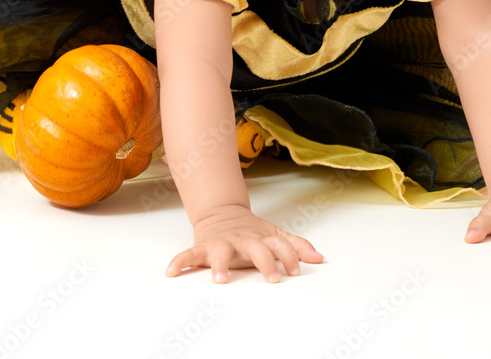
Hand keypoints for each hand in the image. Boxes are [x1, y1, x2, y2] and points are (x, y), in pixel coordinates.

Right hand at [165, 204, 323, 282]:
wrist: (222, 211)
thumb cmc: (251, 231)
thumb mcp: (275, 234)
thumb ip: (295, 246)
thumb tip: (319, 258)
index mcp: (261, 238)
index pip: (280, 245)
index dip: (289, 256)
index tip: (295, 271)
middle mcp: (243, 240)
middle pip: (256, 248)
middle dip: (264, 262)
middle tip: (272, 278)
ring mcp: (222, 243)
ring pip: (221, 252)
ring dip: (220, 264)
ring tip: (220, 278)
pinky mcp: (203, 247)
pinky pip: (189, 255)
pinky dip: (180, 261)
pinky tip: (172, 272)